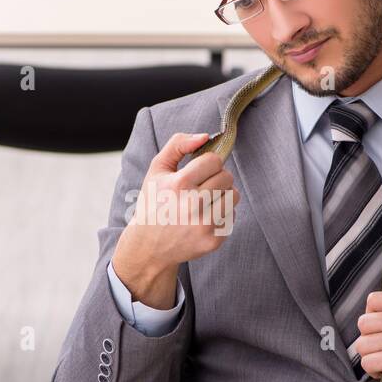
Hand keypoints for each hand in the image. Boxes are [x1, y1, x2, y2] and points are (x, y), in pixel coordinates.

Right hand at [113, 132, 239, 307]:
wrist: (148, 246)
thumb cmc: (154, 202)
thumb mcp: (157, 169)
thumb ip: (178, 144)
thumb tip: (206, 136)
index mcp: (179, 184)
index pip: (214, 161)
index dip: (207, 164)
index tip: (198, 171)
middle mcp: (193, 205)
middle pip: (227, 177)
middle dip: (216, 178)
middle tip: (201, 186)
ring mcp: (205, 225)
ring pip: (234, 196)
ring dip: (222, 195)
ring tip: (205, 201)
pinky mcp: (213, 240)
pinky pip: (232, 216)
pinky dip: (221, 215)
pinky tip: (204, 218)